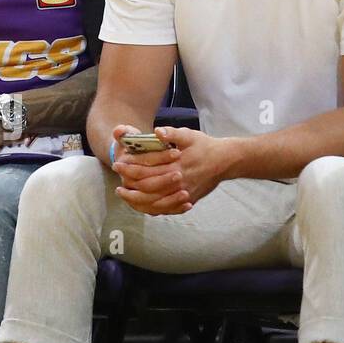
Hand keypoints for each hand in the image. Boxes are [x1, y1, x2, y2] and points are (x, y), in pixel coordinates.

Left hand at [117, 126, 237, 214]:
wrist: (226, 161)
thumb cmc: (205, 146)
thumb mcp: (189, 135)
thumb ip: (172, 133)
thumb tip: (157, 132)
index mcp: (176, 165)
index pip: (146, 169)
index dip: (130, 168)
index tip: (118, 164)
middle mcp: (178, 182)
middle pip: (147, 188)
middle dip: (129, 185)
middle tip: (117, 183)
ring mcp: (183, 194)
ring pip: (155, 203)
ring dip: (137, 201)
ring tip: (124, 195)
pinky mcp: (188, 201)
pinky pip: (167, 210)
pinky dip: (152, 209)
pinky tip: (142, 206)